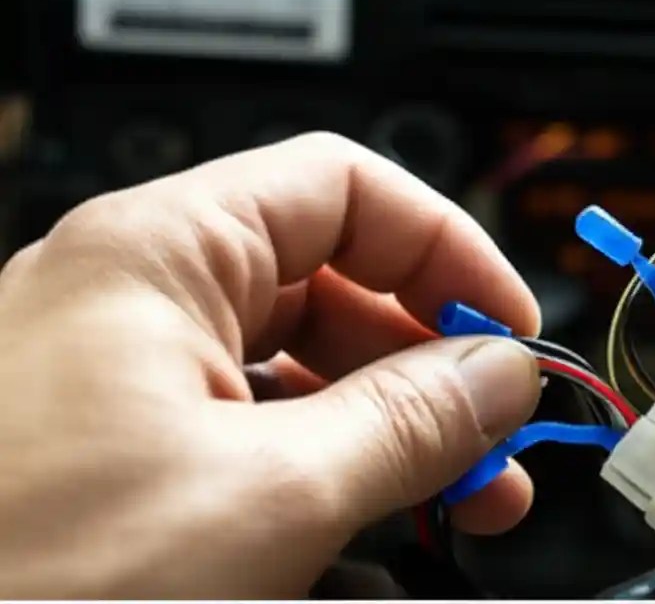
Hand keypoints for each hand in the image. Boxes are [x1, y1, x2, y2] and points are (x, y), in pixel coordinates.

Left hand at [0, 133, 542, 596]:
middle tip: (494, 447)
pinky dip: (319, 473)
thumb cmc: (29, 579)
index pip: (348, 190)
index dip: (448, 251)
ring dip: (386, 431)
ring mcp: (118, 378)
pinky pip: (247, 432)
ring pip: (296, 369)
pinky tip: (360, 535)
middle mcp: (133, 298)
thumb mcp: (267, 498)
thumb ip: (408, 422)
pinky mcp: (113, 453)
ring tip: (451, 504)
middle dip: (429, 364)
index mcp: (160, 255)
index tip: (507, 333)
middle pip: (333, 285)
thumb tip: (498, 375)